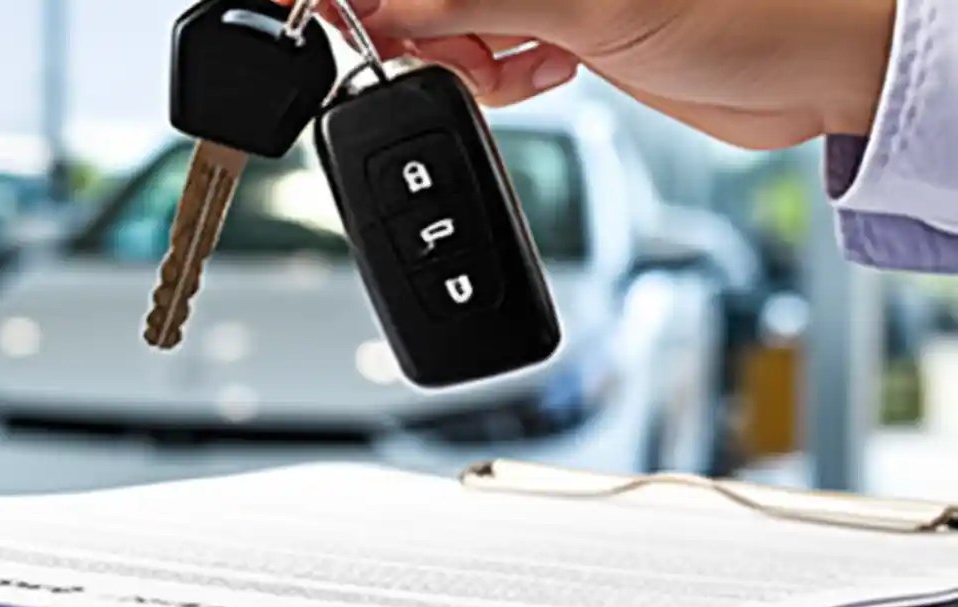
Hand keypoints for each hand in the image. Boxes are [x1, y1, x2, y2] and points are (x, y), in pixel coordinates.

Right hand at [293, 0, 895, 150]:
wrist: (816, 72)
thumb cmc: (752, 8)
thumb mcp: (590, 5)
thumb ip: (471, 0)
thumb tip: (381, 8)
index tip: (315, 14)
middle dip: (411, 27)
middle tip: (441, 57)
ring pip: (447, 24)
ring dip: (459, 59)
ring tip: (517, 65)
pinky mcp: (561, 27)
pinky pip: (489, 52)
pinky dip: (497, 74)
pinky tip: (542, 70)